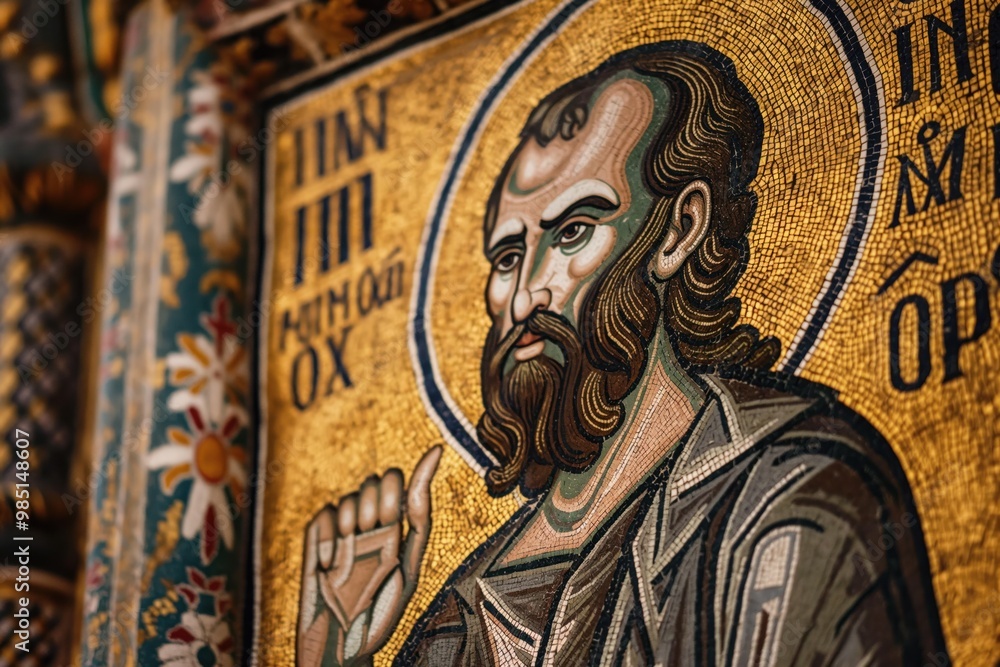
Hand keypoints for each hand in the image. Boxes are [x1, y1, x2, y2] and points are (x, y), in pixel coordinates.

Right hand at [298, 446, 441, 665]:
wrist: (340, 644)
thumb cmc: (380, 610)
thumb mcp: (409, 561)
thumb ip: (419, 512)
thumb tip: (436, 451)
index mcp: (397, 529)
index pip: (395, 480)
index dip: (392, 490)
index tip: (389, 515)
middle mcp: (371, 525)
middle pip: (373, 482)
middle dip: (373, 504)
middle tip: (371, 537)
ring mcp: (343, 530)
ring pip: (349, 497)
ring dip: (350, 523)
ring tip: (350, 558)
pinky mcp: (316, 538)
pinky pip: (323, 513)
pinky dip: (327, 535)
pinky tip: (331, 562)